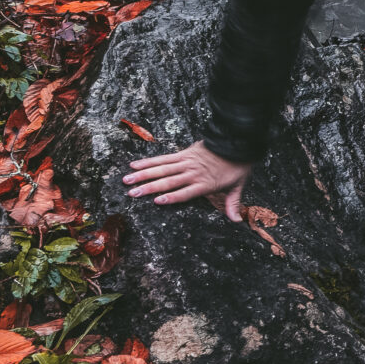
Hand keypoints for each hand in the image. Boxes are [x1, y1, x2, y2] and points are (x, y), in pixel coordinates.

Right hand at [122, 140, 251, 220]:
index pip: (185, 193)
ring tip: (127, 180)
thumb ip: (233, 203)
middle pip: (168, 181)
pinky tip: (134, 165)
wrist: (237, 142)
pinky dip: (148, 161)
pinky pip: (163, 158)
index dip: (172, 197)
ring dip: (143, 175)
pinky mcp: (183, 153)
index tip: (157, 201)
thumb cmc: (236, 166)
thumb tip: (237, 221)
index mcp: (204, 184)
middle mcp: (193, 173)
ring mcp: (186, 162)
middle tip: (132, 193)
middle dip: (149, 187)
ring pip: (162, 169)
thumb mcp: (238, 185)